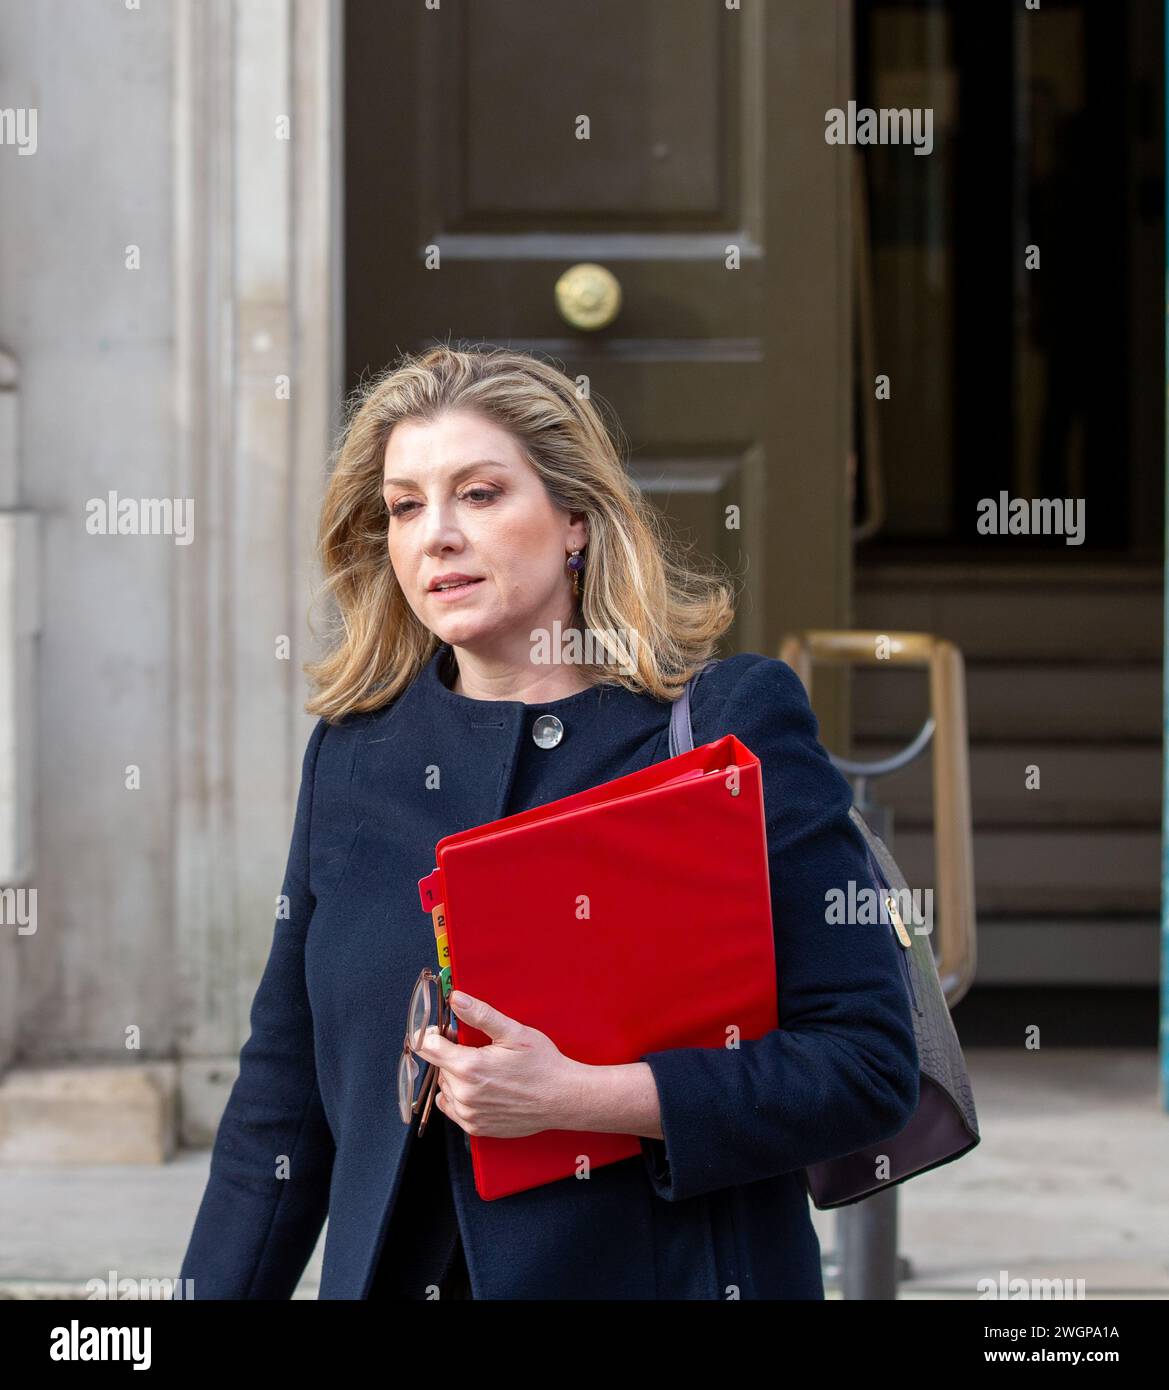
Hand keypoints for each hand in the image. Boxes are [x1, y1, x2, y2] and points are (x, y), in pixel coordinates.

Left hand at [411, 990, 586, 1138]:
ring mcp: (468, 1113)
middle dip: (451, 1055)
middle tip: (476, 1049)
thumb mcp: (513, 1032)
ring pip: (445, 1087)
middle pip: (438, 1067)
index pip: (427, 1047)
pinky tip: (481, 1088)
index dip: (433, 1035)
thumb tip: (456, 999)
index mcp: (469, 1067)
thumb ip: (480, 1014)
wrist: (562, 1098)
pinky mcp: (475, 1127)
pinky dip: (460, 1096)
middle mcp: (464, 1094)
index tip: (442, 1032)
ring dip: (456, 1076)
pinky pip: (452, 1108)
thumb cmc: (542, 1065)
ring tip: (484, 1069)